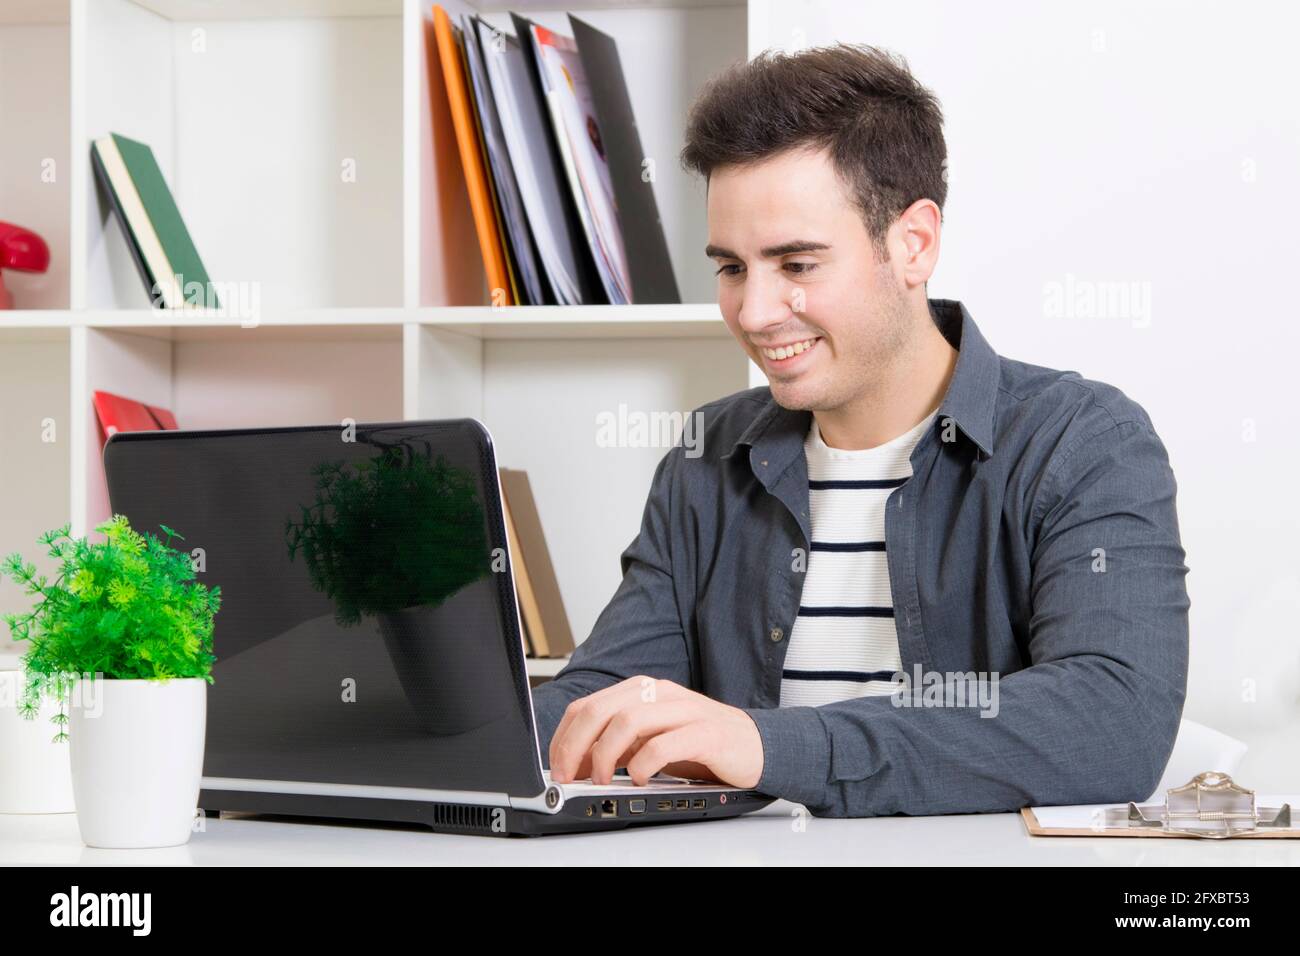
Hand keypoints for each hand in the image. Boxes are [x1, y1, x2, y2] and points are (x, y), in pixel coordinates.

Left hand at [547, 676, 763, 788]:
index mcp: (642, 691)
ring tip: (603, 779)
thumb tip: (578, 763)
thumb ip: (618, 746)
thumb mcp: (650, 742)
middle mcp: (659, 694)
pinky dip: (645, 765)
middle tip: (568, 777)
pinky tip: (642, 778)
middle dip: (575, 746)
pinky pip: (664, 744)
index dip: (565, 737)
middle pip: (601, 710)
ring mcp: (683, 710)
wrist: (756, 746)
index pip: (588, 706)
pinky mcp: (705, 733)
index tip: (556, 767)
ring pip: (627, 721)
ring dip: (605, 754)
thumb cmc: (701, 744)